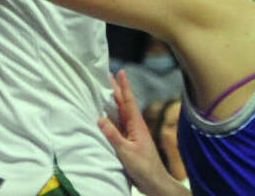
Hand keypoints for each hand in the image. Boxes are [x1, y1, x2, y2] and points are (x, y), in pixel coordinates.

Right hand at [97, 70, 181, 195]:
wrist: (154, 182)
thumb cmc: (144, 167)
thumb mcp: (127, 151)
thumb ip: (113, 135)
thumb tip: (100, 118)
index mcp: (136, 124)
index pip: (128, 101)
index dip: (124, 86)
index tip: (120, 71)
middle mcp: (134, 125)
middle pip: (123, 103)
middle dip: (116, 89)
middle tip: (107, 75)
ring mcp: (131, 133)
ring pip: (120, 113)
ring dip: (112, 101)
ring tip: (104, 89)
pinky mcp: (128, 141)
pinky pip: (117, 125)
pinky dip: (110, 117)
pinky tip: (104, 114)